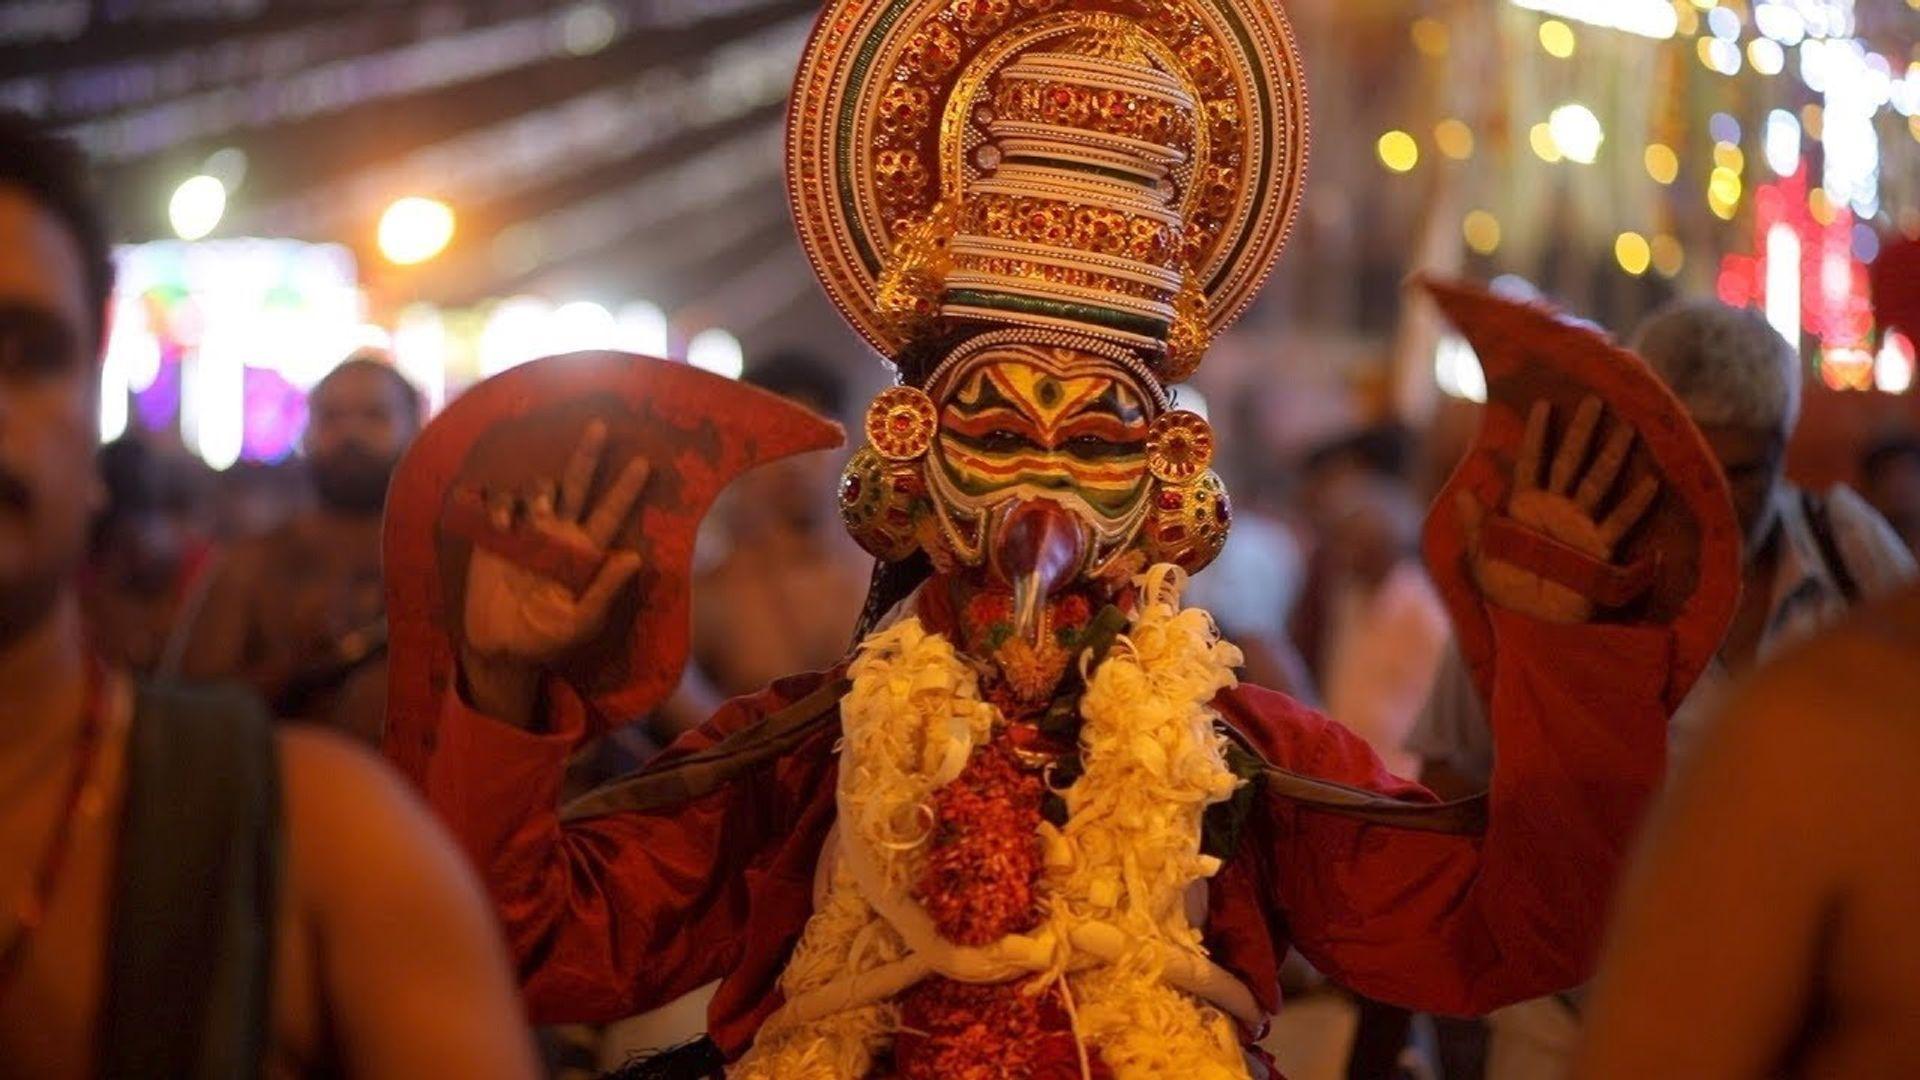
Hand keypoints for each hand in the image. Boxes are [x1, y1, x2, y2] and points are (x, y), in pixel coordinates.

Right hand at [460, 422, 648, 706]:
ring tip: (536, 518)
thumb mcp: (580, 623)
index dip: (627, 489)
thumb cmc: (546, 640)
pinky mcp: (496, 534)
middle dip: (589, 455)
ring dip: (540, 491)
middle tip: (602, 426)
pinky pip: (501, 501)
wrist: (499, 649)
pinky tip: (501, 526)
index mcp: (585, 552)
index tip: (645, 463)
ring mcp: (528, 531)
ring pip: (541, 487)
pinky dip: (502, 504)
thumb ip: (606, 592)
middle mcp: (560, 533)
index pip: (611, 513)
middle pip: (578, 484)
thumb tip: (634, 559)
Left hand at [1463, 397, 1657, 623]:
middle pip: (1569, 462)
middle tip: (1593, 400)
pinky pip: (1617, 523)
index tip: (1542, 403)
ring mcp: (1579, 526)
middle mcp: (1556, 510)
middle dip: (1580, 432)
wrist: (1530, 624)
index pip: (1531, 462)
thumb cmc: (1505, 590)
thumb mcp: (1481, 558)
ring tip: (1627, 428)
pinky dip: (1634, 505)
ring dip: (1612, 457)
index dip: (1536, 435)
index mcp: (1525, 507)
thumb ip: (1476, 526)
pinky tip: (1649, 482)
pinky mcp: (1597, 550)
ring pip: (1597, 483)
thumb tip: (1461, 494)